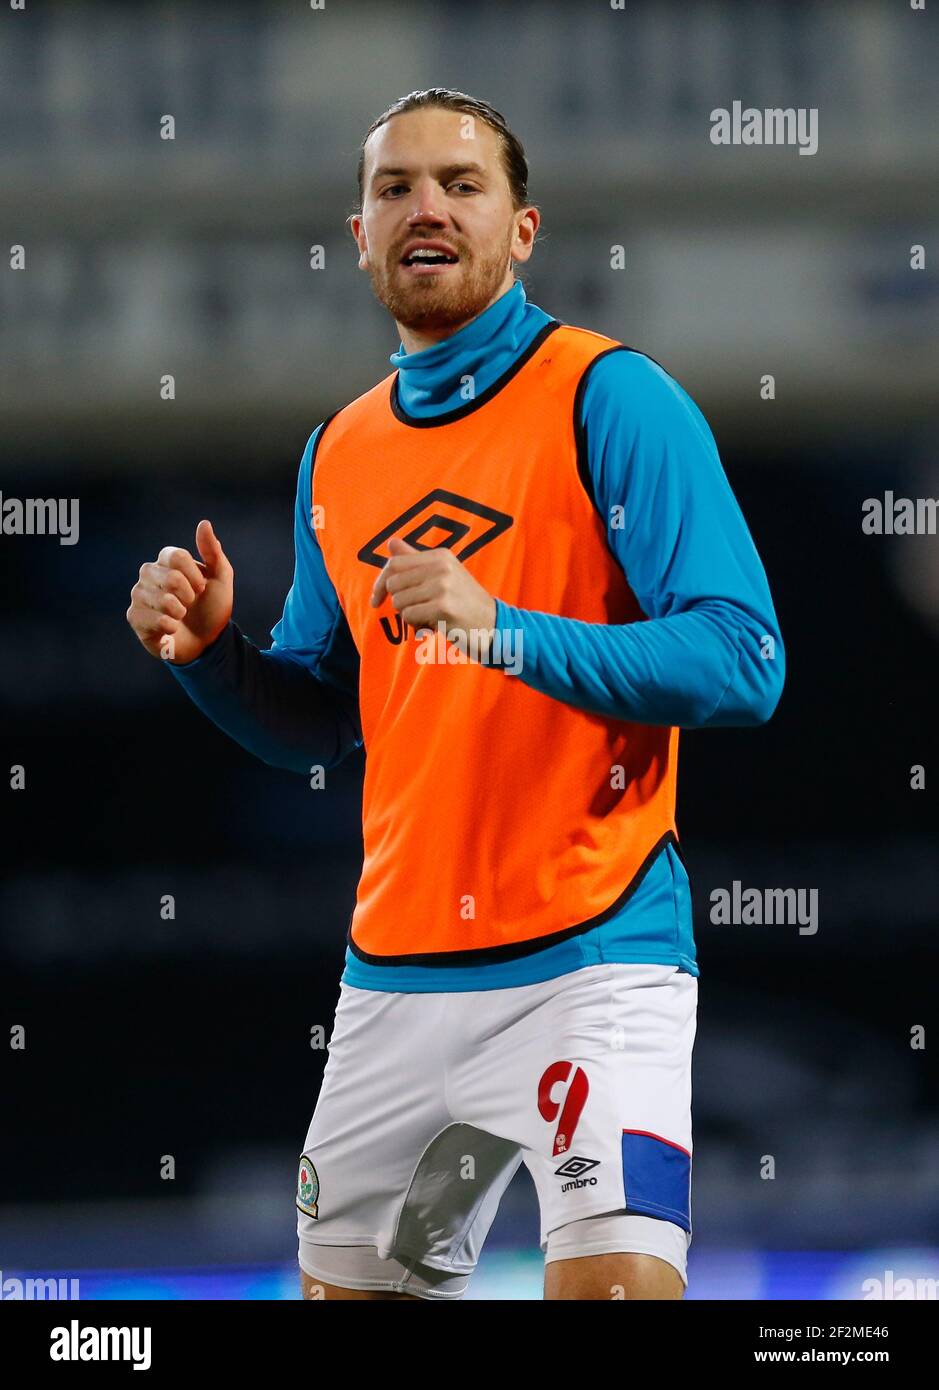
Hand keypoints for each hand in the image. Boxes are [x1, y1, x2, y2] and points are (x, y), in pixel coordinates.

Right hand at [126, 519, 233, 663]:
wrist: (206, 642)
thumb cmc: (211, 608)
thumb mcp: (220, 579)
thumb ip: (212, 551)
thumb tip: (204, 523)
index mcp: (167, 561)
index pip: (175, 556)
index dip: (194, 576)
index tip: (201, 588)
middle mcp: (149, 574)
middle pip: (170, 578)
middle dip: (189, 596)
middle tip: (190, 604)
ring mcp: (139, 595)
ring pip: (162, 600)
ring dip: (180, 612)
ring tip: (180, 616)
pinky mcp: (134, 617)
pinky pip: (153, 619)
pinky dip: (169, 627)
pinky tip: (171, 629)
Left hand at [370, 537, 496, 653]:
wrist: (494, 626)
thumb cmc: (465, 603)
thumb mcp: (443, 575)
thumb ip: (415, 560)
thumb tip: (390, 543)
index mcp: (440, 555)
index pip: (394, 563)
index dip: (380, 583)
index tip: (376, 600)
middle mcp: (441, 566)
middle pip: (393, 584)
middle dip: (398, 602)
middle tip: (417, 611)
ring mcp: (443, 585)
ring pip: (400, 602)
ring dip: (409, 616)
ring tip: (429, 617)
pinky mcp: (443, 606)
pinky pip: (410, 616)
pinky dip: (417, 626)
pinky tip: (434, 626)